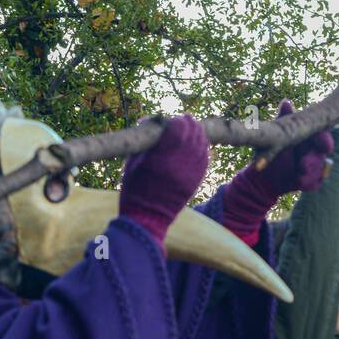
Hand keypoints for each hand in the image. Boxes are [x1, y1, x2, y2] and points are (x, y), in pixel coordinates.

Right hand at [119, 114, 209, 241]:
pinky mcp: (197, 178)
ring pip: (202, 141)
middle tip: (182, 122)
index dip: (175, 120)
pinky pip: (206, 156)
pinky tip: (195, 146)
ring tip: (189, 132)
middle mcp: (181, 160)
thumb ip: (145, 140)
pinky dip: (202, 148)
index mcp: (162, 154)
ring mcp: (192, 170)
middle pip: (193, 130)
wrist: (147, 218)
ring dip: (196, 134)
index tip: (170, 121)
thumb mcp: (132, 162)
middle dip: (188, 123)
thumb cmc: (134, 189)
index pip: (178, 125)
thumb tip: (150, 121)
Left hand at [254, 100, 334, 195]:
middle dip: (314, 160)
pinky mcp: (311, 182)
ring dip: (310, 173)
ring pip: (319, 171)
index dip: (324, 141)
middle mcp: (314, 152)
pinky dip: (309, 183)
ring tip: (299, 175)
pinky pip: (314, 184)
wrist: (263, 176)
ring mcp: (314, 168)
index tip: (325, 146)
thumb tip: (286, 102)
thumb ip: (284, 120)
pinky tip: (299, 183)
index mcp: (309, 139)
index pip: (322, 138)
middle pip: (321, 156)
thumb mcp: (278, 135)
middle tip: (304, 165)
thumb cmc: (272, 151)